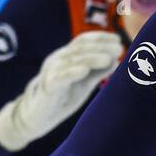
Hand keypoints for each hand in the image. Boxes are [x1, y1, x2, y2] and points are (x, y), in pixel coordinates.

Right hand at [0, 31, 122, 150]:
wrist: (37, 117)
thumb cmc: (62, 97)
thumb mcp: (84, 83)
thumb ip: (97, 72)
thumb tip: (116, 61)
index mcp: (66, 56)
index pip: (83, 41)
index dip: (100, 38)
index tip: (117, 39)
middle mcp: (58, 59)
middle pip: (80, 48)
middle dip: (100, 47)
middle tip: (118, 48)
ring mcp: (51, 72)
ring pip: (72, 61)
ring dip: (92, 58)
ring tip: (108, 58)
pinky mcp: (47, 87)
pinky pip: (60, 77)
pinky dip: (72, 72)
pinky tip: (84, 71)